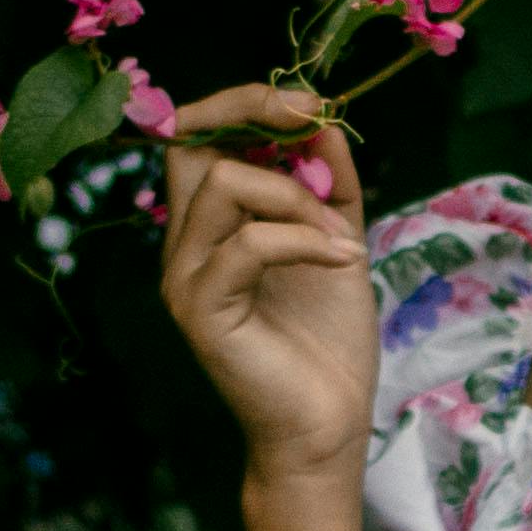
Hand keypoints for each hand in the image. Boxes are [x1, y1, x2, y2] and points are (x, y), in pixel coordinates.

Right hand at [159, 90, 378, 490]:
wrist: (329, 427)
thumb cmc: (329, 343)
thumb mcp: (340, 242)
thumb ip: (329, 183)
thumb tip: (324, 117)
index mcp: (210, 227)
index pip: (198, 138)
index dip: (245, 105)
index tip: (308, 103)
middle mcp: (185, 247)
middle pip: (191, 145)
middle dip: (253, 113)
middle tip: (312, 117)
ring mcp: (185, 278)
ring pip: (219, 186)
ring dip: (295, 196)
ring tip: (342, 237)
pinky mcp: (201, 312)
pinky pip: (246, 245)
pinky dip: (304, 239)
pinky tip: (346, 259)